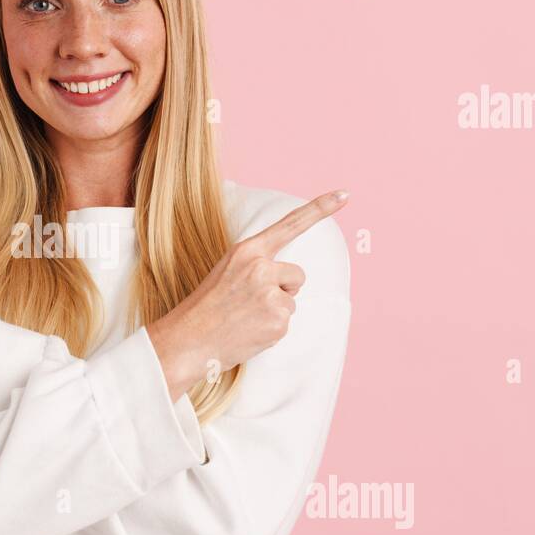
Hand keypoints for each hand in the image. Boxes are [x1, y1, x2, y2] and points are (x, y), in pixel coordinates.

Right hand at [145, 189, 348, 400]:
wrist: (189, 340)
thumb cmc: (207, 307)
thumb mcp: (227, 271)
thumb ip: (256, 265)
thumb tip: (287, 278)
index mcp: (248, 250)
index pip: (291, 224)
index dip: (321, 208)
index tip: (345, 194)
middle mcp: (262, 267)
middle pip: (297, 275)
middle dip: (283, 290)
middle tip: (250, 303)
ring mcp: (271, 294)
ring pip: (292, 301)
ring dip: (275, 311)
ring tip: (246, 318)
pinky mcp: (278, 321)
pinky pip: (287, 322)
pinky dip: (272, 329)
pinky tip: (250, 331)